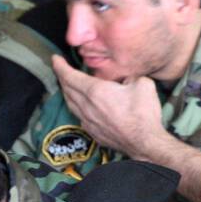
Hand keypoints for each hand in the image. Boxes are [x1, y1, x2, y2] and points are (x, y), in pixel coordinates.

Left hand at [51, 54, 165, 155]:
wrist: (144, 143)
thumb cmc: (143, 114)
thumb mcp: (142, 84)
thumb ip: (129, 77)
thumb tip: (125, 80)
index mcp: (95, 91)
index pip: (70, 76)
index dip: (60, 66)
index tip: (55, 59)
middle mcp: (86, 106)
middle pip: (67, 89)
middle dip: (62, 76)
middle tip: (61, 68)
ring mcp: (87, 121)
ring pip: (70, 103)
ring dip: (67, 92)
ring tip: (68, 85)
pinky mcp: (92, 132)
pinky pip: (78, 115)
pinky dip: (75, 106)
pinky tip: (80, 105)